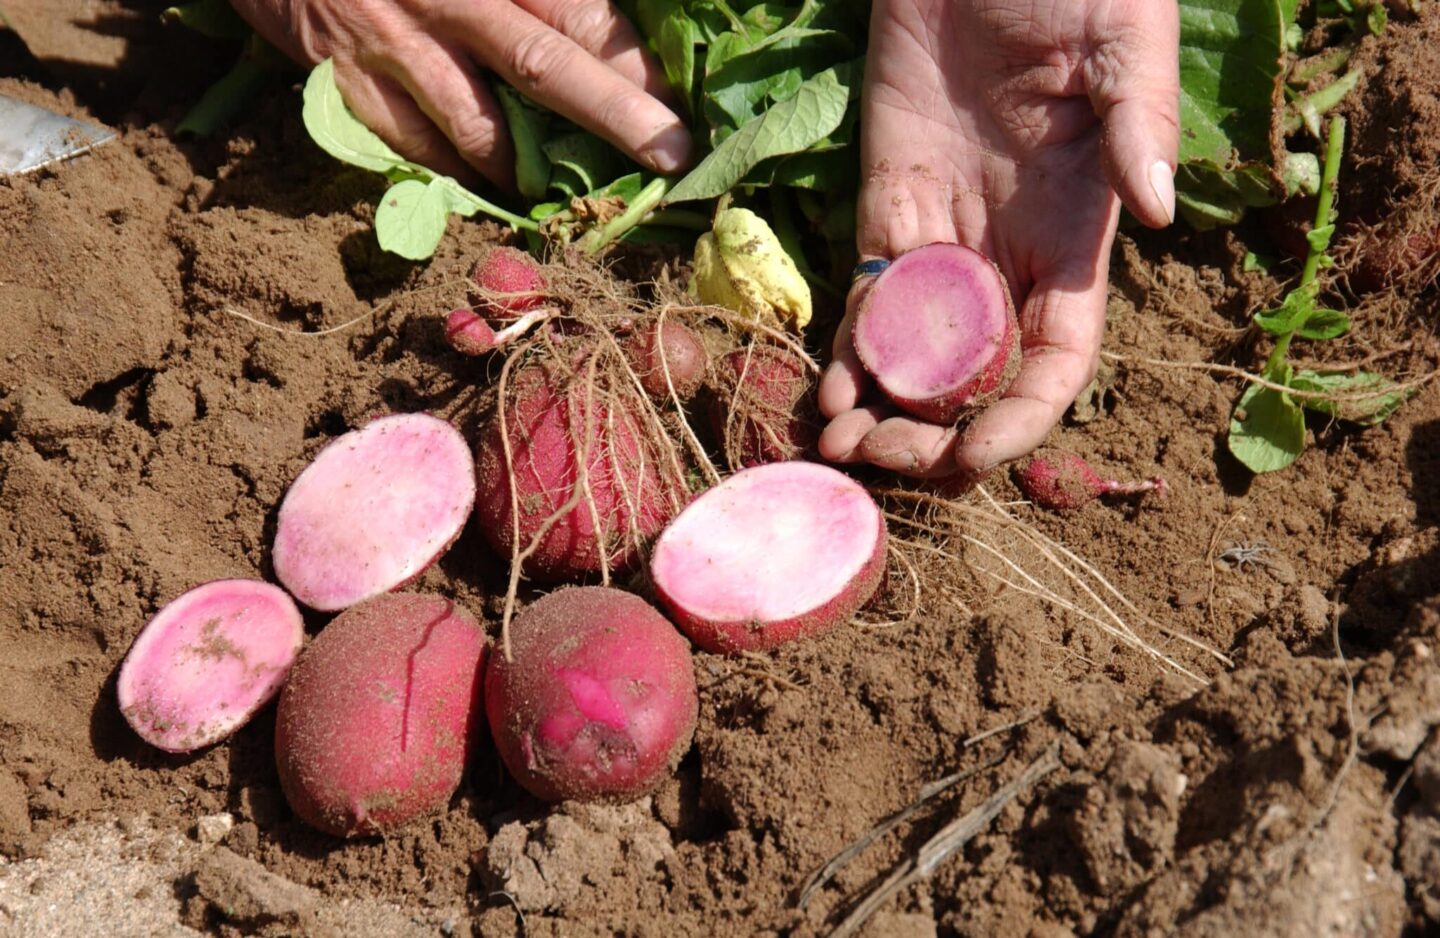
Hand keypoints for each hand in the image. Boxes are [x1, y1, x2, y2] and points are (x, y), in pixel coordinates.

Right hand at [230, 0, 691, 188]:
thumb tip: (599, 29)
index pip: (580, 16)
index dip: (634, 66)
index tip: (679, 107)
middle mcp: (448, 3)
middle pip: (546, 67)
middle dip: (616, 119)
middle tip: (670, 159)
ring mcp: (396, 49)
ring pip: (480, 127)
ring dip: (536, 171)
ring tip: (579, 197)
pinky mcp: (350, 86)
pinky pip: (417, 149)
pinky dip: (460, 177)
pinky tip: (497, 194)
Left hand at [818, 0, 1178, 477]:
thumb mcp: (1125, 41)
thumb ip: (1137, 123)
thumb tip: (1159, 210)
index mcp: (1074, 235)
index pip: (1057, 356)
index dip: (1024, 416)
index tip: (978, 454)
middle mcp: (1008, 250)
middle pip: (977, 372)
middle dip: (938, 430)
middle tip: (888, 459)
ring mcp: (941, 230)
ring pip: (914, 348)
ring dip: (882, 406)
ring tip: (840, 445)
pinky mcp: (882, 201)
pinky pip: (866, 291)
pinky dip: (847, 347)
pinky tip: (824, 390)